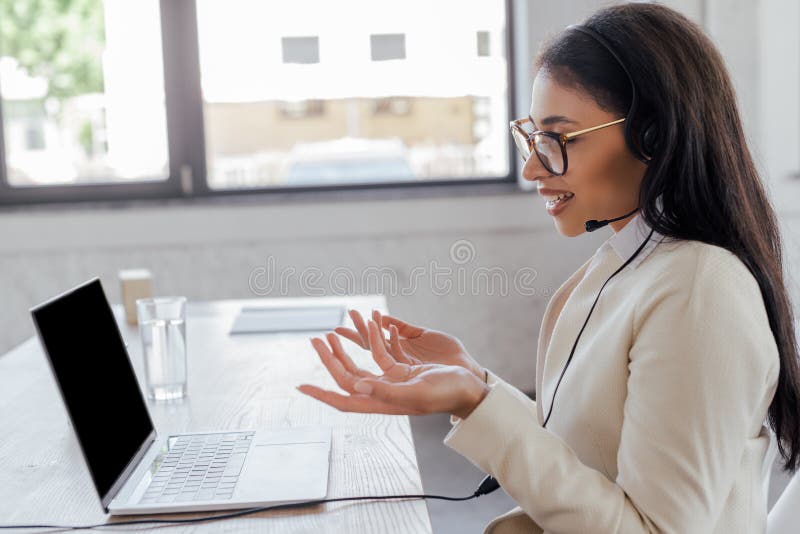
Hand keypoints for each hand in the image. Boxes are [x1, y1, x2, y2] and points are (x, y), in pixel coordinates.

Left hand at [297, 319, 489, 418]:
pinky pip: (383, 350)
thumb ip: (385, 390)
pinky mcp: (405, 367)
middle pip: (348, 374)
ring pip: (363, 359)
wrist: (470, 389)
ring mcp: (394, 378)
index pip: (344, 397)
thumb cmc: (446, 395)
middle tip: (315, 339)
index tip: (299, 385)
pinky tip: (376, 323)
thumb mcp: (416, 393)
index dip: (322, 393)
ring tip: (336, 328)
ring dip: (350, 344)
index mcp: (383, 401)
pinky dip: (376, 336)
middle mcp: (384, 390)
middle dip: (330, 358)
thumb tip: (356, 385)